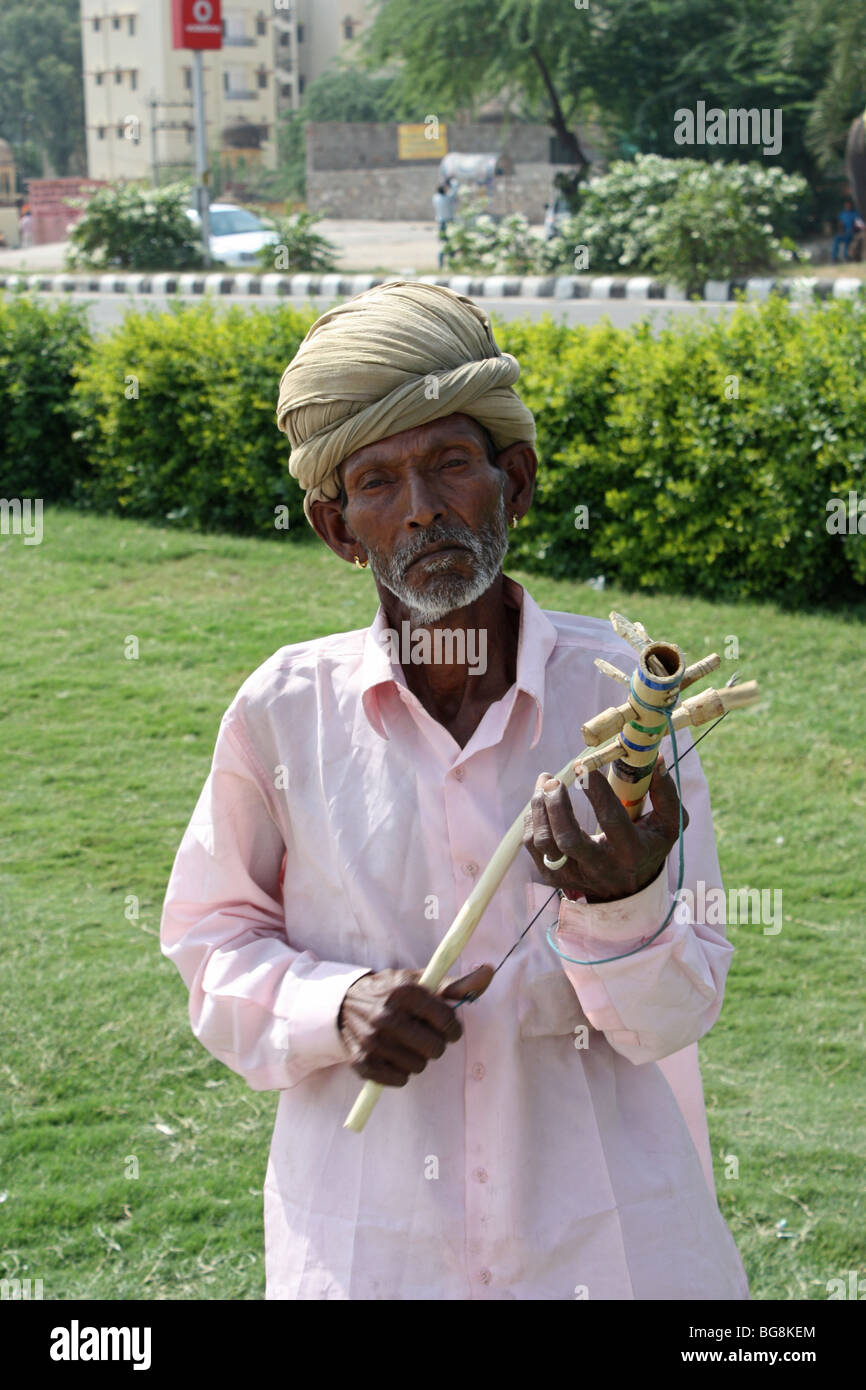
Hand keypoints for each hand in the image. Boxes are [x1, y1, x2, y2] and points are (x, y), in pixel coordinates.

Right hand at [338, 964, 493, 1086]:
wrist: (345, 1004)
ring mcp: (372, 1041)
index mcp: (404, 992)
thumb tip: (489, 971)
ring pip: (418, 1066)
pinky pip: (399, 1080)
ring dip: (418, 1058)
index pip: (447, 1021)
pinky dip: (401, 1072)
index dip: (452, 1028)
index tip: (447, 1027)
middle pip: (435, 1048)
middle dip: (435, 1043)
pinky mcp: (362, 1063)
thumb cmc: (393, 992)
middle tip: (424, 1035)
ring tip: (407, 1044)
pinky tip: (394, 1055)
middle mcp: (386, 1016)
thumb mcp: (422, 982)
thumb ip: (458, 984)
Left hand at [522, 757, 687, 903]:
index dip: (596, 792)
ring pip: (546, 844)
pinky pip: (534, 848)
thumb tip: (656, 759)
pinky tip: (539, 802)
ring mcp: (574, 874)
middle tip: (553, 779)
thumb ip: (665, 794)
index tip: (584, 766)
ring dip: (539, 810)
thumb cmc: (648, 847)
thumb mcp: (668, 825)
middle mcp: (601, 866)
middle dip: (556, 805)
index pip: (611, 820)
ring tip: (544, 783)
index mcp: (631, 851)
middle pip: (569, 839)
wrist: (629, 890)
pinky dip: (533, 821)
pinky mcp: (554, 877)